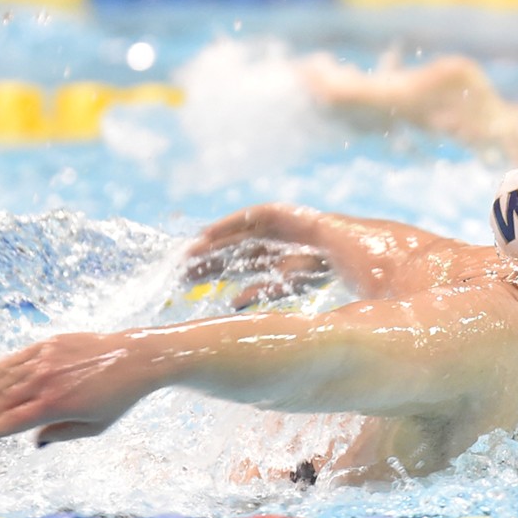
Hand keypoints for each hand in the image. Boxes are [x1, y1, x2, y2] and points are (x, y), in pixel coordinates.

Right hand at [0, 332, 153, 444]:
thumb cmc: (117, 398)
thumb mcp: (94, 426)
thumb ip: (61, 433)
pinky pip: (20, 357)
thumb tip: (35, 440)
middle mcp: (45, 382)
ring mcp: (46, 360)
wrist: (134, 359)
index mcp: (55, 406)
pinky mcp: (51, 344)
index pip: (13, 421)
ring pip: (7, 377)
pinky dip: (3, 365)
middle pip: (5, 400)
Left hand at [183, 204, 330, 307]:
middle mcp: (260, 243)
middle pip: (224, 252)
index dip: (207, 274)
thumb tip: (232, 304)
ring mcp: (264, 227)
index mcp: (263, 262)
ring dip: (209, 245)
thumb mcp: (282, 285)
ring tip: (186, 254)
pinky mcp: (270, 213)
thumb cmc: (316, 270)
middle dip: (202, 261)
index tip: (183, 283)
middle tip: (177, 271)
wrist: (340, 247)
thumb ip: (258, 293)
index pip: (228, 268)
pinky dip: (225, 226)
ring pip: (230, 237)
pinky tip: (207, 234)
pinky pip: (242, 220)